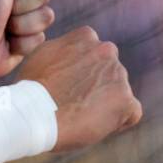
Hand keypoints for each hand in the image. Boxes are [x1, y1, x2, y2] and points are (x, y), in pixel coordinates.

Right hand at [14, 25, 141, 151]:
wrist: (34, 112)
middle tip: (75, 104)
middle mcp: (106, 50)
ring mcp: (118, 74)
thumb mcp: (44, 54)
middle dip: (97, 87)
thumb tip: (70, 55)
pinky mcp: (125, 100)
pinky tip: (97, 126)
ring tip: (80, 118)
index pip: (95, 54)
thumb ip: (64, 50)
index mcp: (86, 36)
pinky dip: (119, 121)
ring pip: (118, 92)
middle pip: (108, 72)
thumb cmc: (31, 88)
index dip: (84, 73)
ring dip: (106, 104)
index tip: (71, 86)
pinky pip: (131, 112)